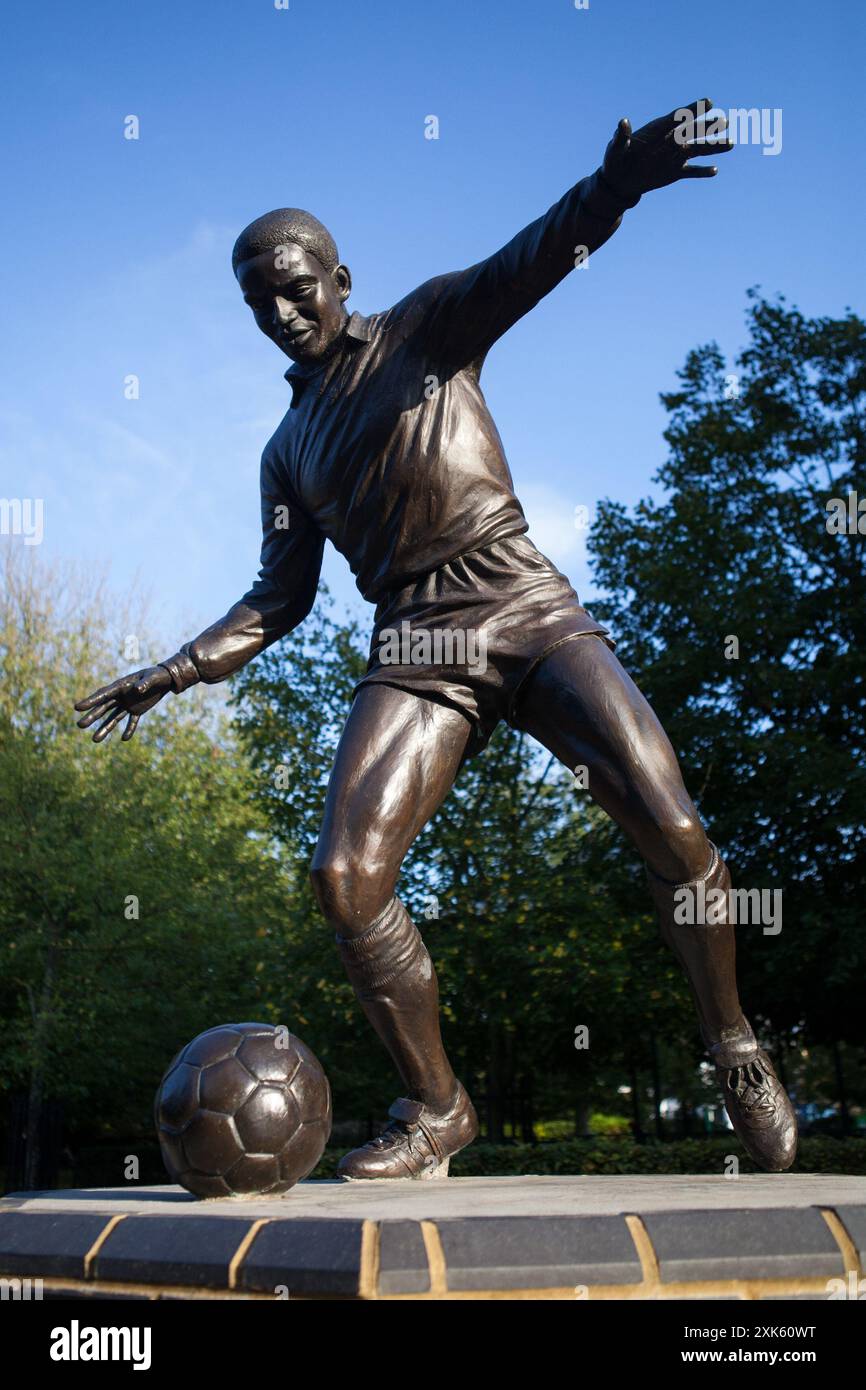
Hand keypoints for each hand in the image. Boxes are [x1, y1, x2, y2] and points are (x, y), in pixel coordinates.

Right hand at [74, 665, 171, 742]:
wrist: (165, 679)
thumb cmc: (156, 675)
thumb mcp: (152, 677)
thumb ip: (144, 683)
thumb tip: (137, 689)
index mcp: (120, 686)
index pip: (103, 695)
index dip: (91, 701)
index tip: (78, 708)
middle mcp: (120, 696)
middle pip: (103, 708)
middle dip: (92, 717)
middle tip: (80, 725)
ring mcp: (127, 704)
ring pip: (113, 718)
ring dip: (105, 729)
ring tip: (95, 740)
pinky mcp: (136, 711)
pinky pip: (131, 722)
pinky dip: (129, 729)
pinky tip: (125, 738)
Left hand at [601, 97, 732, 200]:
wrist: (618, 180)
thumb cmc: (615, 159)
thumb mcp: (616, 148)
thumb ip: (622, 135)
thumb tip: (623, 122)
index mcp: (659, 129)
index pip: (679, 117)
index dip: (693, 109)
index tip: (708, 102)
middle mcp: (670, 141)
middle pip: (693, 131)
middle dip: (709, 127)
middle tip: (725, 121)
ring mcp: (674, 157)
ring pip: (698, 150)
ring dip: (714, 147)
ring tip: (731, 143)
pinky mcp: (674, 172)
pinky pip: (690, 172)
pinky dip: (701, 172)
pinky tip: (715, 171)